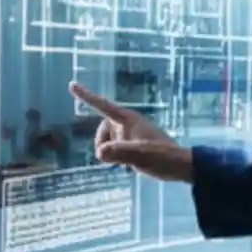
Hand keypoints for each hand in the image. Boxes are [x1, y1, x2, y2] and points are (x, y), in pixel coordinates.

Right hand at [68, 81, 193, 182]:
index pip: (103, 106)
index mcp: (129, 120)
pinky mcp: (134, 144)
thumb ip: (121, 152)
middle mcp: (129, 124)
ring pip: (108, 139)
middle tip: (109, 156)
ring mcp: (132, 134)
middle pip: (103, 127)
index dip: (87, 96)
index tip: (72, 85)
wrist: (179, 166)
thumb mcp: (141, 155)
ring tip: (124, 162)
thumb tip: (100, 152)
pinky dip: (115, 155)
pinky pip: (115, 147)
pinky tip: (127, 165)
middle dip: (101, 140)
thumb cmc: (162, 157)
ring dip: (109, 150)